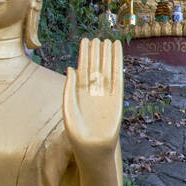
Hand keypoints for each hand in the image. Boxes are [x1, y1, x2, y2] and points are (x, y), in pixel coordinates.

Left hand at [63, 37, 122, 158]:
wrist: (93, 148)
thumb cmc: (77, 133)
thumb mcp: (68, 110)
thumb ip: (69, 89)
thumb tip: (71, 68)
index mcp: (79, 92)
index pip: (83, 68)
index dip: (84, 54)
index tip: (86, 40)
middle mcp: (93, 91)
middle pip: (95, 66)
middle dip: (96, 52)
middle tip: (98, 37)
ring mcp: (105, 94)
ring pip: (107, 70)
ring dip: (108, 56)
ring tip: (109, 41)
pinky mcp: (116, 99)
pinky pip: (117, 78)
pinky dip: (118, 65)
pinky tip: (118, 55)